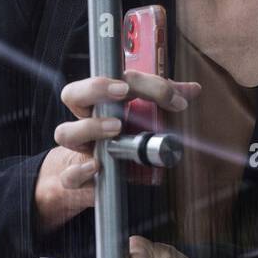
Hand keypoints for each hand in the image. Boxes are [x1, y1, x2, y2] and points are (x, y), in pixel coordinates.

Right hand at [33, 72, 200, 231]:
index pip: (111, 79)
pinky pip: (68, 175)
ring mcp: (78, 149)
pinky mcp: (76, 178)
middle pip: (73, 94)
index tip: (167, 94)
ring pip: (66, 132)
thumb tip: (192, 90)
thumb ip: (163, 101)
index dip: (140, 82)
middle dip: (97, 87)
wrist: (89, 176)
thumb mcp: (140, 117)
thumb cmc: (116, 138)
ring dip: (91, 127)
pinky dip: (80, 171)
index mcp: (100, 101)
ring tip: (116, 127)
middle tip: (123, 91)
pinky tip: (96, 168)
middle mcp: (85, 120)